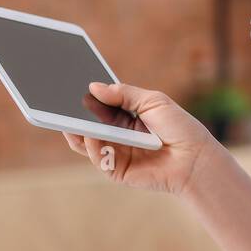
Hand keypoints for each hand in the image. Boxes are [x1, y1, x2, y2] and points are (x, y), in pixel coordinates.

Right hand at [62, 82, 217, 196]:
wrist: (195, 158)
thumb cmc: (180, 128)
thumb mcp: (153, 102)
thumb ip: (124, 94)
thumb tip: (93, 87)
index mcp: (126, 114)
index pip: (99, 104)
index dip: (83, 95)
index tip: (66, 81)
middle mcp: (117, 132)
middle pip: (87, 121)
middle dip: (72, 111)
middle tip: (56, 99)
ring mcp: (115, 151)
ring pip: (84, 140)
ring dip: (76, 129)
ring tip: (68, 118)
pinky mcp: (115, 169)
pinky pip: (97, 157)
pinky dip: (91, 146)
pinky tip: (90, 137)